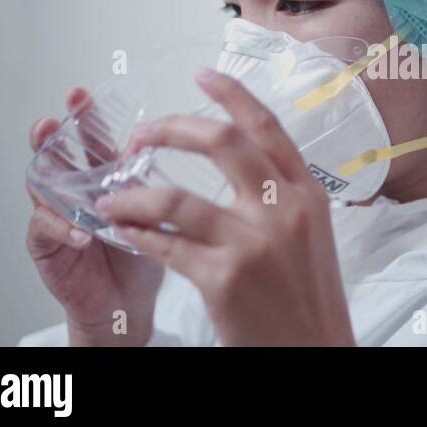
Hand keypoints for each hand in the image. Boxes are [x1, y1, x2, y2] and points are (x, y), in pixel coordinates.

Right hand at [26, 88, 164, 346]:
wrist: (126, 301)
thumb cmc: (141, 253)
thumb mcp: (150, 211)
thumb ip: (142, 182)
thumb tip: (149, 151)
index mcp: (102, 176)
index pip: (89, 140)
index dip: (84, 117)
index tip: (81, 95)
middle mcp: (75, 191)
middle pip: (55, 154)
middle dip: (51, 136)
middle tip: (52, 122)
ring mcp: (56, 214)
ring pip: (42, 187)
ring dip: (47, 174)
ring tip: (53, 164)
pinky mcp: (46, 243)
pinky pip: (46, 228)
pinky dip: (62, 226)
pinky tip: (78, 229)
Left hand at [96, 68, 354, 345]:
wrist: (314, 350)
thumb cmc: (309, 299)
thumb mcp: (310, 234)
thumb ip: (282, 196)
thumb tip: (246, 166)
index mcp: (307, 194)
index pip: (267, 127)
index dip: (233, 94)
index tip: (203, 75)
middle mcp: (284, 211)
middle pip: (221, 142)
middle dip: (172, 129)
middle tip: (143, 134)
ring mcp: (254, 244)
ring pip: (175, 199)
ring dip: (133, 195)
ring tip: (112, 197)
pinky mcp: (224, 280)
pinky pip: (165, 246)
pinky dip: (136, 235)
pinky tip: (124, 231)